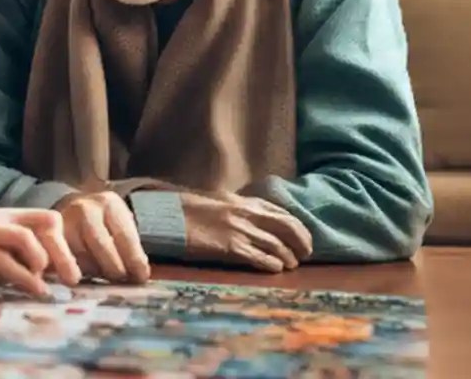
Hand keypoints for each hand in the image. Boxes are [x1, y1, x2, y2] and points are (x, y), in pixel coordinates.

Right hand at [0, 208, 81, 296]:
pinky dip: (28, 281)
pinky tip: (35, 292)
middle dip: (65, 252)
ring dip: (46, 265)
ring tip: (46, 285)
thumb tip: (30, 271)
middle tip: (73, 278)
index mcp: (5, 215)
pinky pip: (11, 266)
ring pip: (32, 242)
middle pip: (48, 223)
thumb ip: (5, 246)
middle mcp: (2, 219)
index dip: (60, 237)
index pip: (47, 216)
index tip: (63, 260)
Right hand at [54, 191, 150, 283]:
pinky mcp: (50, 237)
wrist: (71, 207)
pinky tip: (86, 274)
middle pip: (103, 247)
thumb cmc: (102, 221)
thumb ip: (132, 247)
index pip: (125, 236)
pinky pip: (67, 262)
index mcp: (109, 203)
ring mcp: (65, 221)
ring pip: (83, 258)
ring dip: (97, 272)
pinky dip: (78, 272)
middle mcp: (86, 209)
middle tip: (122, 280)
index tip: (141, 277)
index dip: (134, 261)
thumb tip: (146, 275)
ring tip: (104, 275)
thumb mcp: (120, 223)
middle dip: (115, 269)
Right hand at [181, 192, 311, 271]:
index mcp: (243, 201)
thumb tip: (253, 222)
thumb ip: (238, 210)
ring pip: (276, 245)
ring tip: (291, 265)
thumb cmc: (186, 210)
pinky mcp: (230, 247)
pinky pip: (259, 258)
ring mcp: (239, 230)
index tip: (304, 239)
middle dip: (300, 242)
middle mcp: (246, 214)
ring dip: (288, 257)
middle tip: (305, 255)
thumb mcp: (217, 203)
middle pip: (286, 228)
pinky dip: (271, 264)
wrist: (165, 216)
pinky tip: (275, 269)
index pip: (281, 213)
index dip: (298, 227)